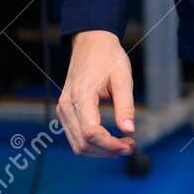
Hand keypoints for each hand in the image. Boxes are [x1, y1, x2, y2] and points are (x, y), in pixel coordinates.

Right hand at [56, 30, 135, 156]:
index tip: (130, 143)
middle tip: (130, 145)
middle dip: (107, 150)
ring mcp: (62, 110)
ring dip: (100, 150)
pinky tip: (109, 140)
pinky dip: (92, 143)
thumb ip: (126, 105)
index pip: (91, 133)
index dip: (111, 144)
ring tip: (123, 144)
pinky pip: (74, 136)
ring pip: (77, 144)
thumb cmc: (108, 58)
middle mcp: (66, 106)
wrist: (90, 43)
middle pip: (83, 143)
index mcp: (81, 96)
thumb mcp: (123, 78)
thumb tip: (129, 130)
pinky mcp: (64, 111)